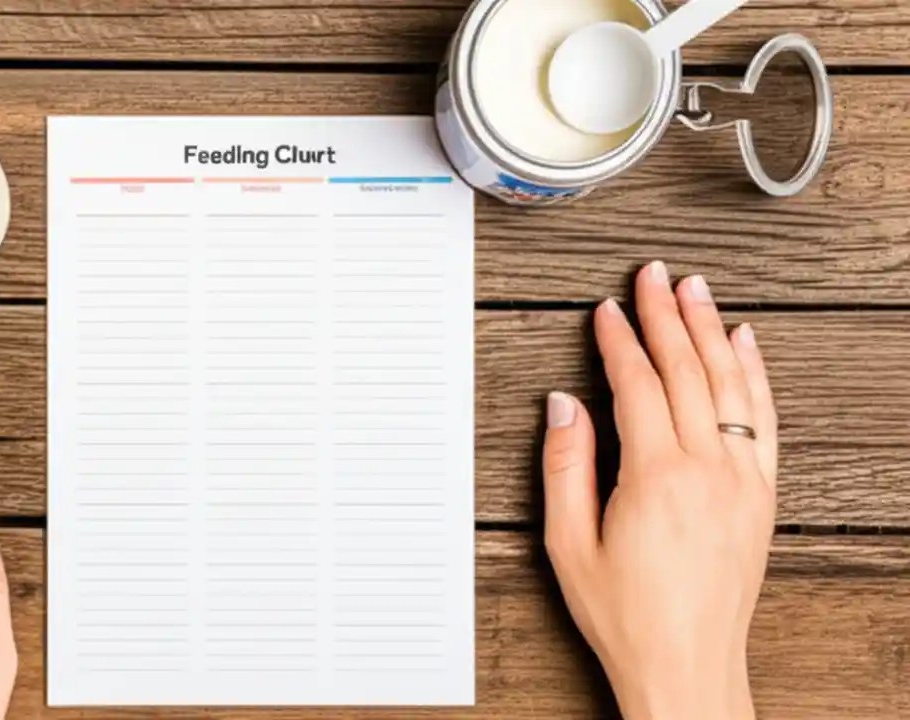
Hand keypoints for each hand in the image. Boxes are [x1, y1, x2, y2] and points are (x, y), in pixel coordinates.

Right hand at [542, 262, 777, 719]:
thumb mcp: (569, 543)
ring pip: (729, 383)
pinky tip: (744, 345)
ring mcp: (742, 480)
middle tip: (653, 275)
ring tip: (695, 290)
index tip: (607, 311)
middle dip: (666, 315)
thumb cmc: (627, 614)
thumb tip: (564, 404)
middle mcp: (708, 470)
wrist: (688, 665)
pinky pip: (762, 418)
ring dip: (710, 329)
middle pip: (686, 369)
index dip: (619, 340)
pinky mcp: (761, 496)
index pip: (637, 384)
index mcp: (656, 477)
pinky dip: (754, 374)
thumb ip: (565, 465)